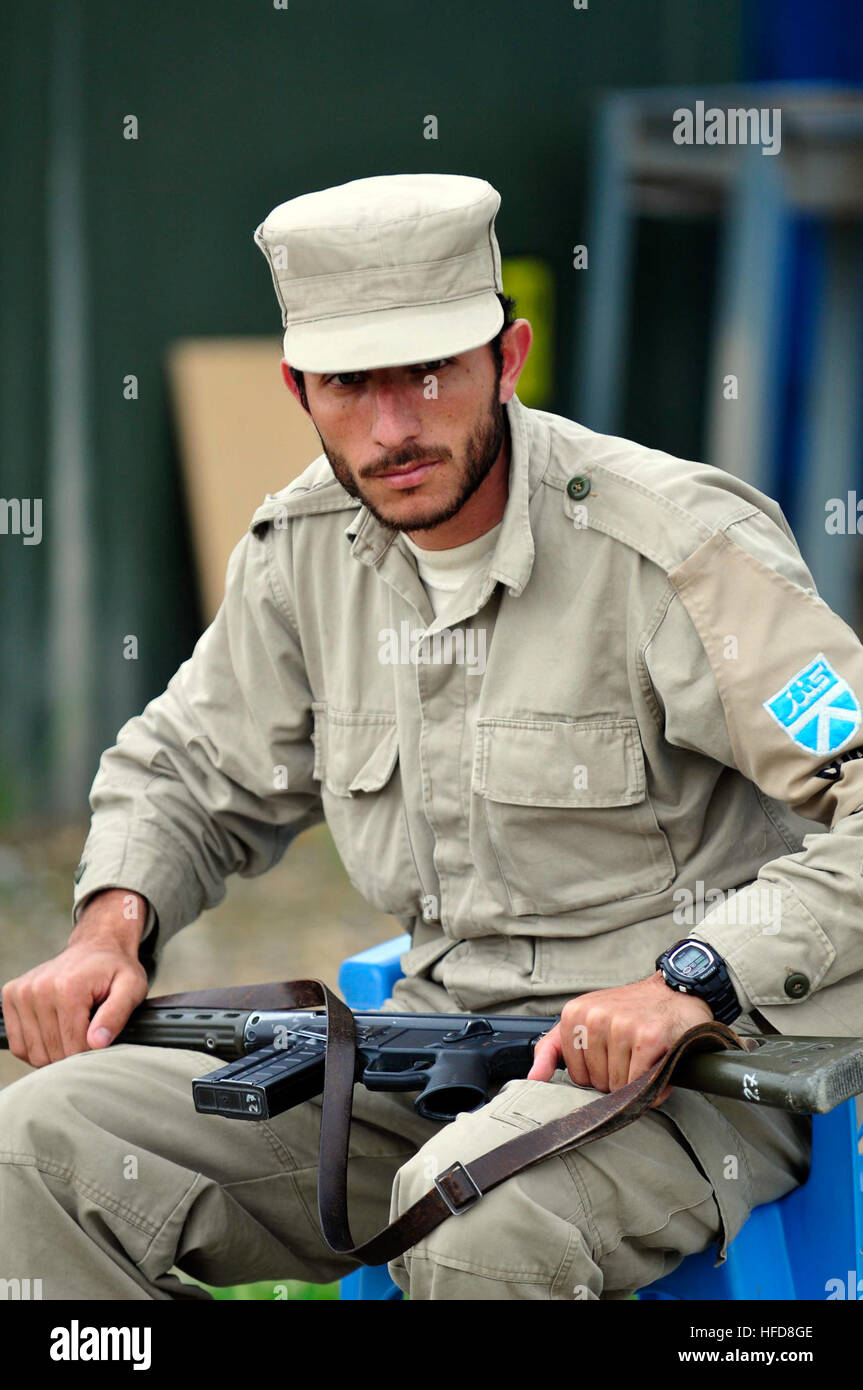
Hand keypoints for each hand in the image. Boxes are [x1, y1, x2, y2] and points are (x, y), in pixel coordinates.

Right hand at [1, 889, 149, 1066]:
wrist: (95, 946)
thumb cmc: (115, 970)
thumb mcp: (131, 988)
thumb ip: (117, 1015)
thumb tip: (97, 1042)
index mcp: (68, 988)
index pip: (74, 1047)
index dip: (91, 1053)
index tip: (101, 1039)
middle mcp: (38, 989)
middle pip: (52, 1053)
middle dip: (73, 1054)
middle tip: (89, 1034)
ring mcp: (21, 993)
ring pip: (33, 1053)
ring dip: (54, 1053)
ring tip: (72, 1031)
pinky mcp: (11, 996)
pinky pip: (18, 1045)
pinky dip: (37, 1047)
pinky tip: (54, 1032)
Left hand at [527, 971, 713, 1105]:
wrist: (676, 994)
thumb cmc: (631, 1012)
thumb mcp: (585, 1020)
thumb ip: (553, 1048)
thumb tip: (533, 1078)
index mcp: (574, 1013)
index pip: (577, 1076)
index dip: (599, 1073)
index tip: (613, 1053)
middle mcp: (594, 1017)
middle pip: (598, 1083)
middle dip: (619, 1077)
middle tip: (632, 1053)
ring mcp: (621, 1026)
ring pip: (620, 1087)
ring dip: (638, 1081)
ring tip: (646, 1056)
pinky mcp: (647, 1038)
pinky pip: (642, 1085)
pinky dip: (655, 1085)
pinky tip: (659, 1063)